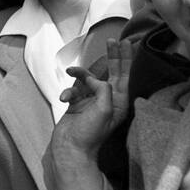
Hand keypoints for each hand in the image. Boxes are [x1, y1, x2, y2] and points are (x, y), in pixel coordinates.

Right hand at [54, 39, 131, 161]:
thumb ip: (103, 89)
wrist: (70, 148)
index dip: (125, 58)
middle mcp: (108, 100)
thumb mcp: (103, 110)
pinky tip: (64, 97)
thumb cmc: (89, 133)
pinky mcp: (77, 104)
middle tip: (112, 41)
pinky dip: (68, 90)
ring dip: (79, 74)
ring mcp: (92, 101)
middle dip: (111, 57)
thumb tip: (95, 79)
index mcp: (119, 102)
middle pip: (112, 73)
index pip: (125, 75)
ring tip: (71, 71)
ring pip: (88, 79)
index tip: (125, 43)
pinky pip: (74, 89)